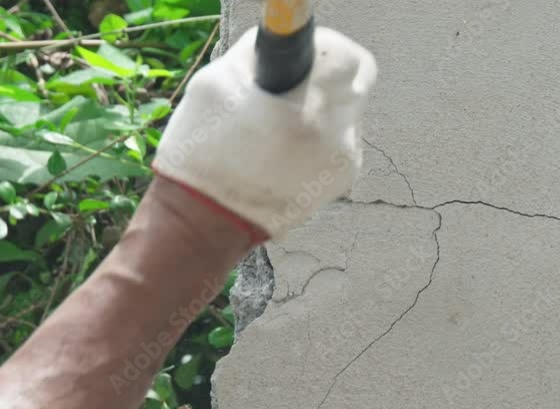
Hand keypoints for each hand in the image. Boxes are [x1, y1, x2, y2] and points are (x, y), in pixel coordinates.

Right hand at [153, 25, 377, 241]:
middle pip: (357, 80)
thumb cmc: (202, 151)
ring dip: (324, 108)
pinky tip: (287, 150)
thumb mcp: (217, 82)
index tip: (307, 54)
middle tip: (298, 84)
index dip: (324, 49)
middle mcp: (336, 133)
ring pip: (349, 111)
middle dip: (329, 76)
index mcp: (307, 104)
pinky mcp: (341, 179)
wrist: (207, 220)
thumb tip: (286, 38)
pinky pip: (341, 140)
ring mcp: (343, 159)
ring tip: (282, 126)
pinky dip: (321, 137)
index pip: (346, 56)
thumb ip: (261, 54)